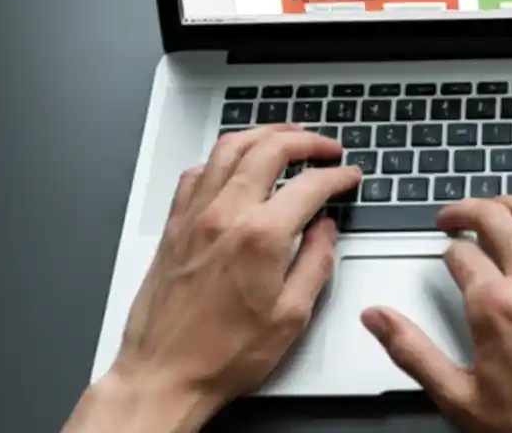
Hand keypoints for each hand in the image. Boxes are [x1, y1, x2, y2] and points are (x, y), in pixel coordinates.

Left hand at [64, 125, 359, 432]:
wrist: (163, 375)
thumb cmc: (222, 355)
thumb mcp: (291, 316)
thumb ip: (315, 263)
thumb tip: (325, 230)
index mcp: (260, 238)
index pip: (309, 185)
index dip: (337, 176)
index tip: (348, 176)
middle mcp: (224, 216)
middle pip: (269, 149)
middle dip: (306, 140)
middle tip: (326, 147)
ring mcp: (194, 216)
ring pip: (229, 148)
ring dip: (263, 134)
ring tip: (286, 135)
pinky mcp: (174, 226)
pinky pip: (197, 172)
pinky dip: (222, 158)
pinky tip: (235, 163)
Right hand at [362, 185, 511, 432]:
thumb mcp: (459, 398)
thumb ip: (412, 352)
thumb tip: (377, 319)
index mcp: (494, 308)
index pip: (460, 254)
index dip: (447, 252)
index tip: (446, 257)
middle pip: (494, 218)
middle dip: (466, 209)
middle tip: (452, 215)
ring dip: (510, 200)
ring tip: (493, 202)